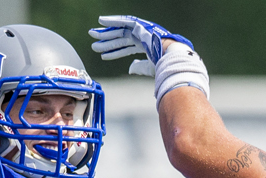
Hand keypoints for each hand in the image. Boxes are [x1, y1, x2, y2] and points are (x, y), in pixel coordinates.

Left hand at [90, 16, 209, 99]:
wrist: (173, 58)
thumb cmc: (164, 65)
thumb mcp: (149, 68)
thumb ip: (139, 67)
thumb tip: (129, 68)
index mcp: (146, 46)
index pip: (127, 48)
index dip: (114, 51)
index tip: (103, 55)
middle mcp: (142, 37)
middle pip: (121, 38)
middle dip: (107, 41)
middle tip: (94, 43)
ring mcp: (142, 31)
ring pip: (120, 31)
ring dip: (106, 33)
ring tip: (92, 35)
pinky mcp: (140, 26)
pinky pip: (124, 22)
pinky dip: (113, 20)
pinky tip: (101, 21)